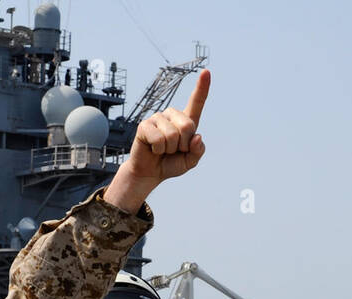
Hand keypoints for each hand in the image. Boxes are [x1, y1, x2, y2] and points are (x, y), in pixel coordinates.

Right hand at [104, 70, 208, 210]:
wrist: (150, 173)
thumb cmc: (171, 163)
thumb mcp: (190, 161)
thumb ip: (198, 151)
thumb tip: (197, 137)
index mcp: (186, 121)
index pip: (196, 102)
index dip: (202, 88)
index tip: (206, 72)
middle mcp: (172, 116)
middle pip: (188, 125)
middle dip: (183, 144)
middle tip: (174, 150)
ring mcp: (157, 118)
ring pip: (172, 135)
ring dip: (169, 149)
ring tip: (163, 150)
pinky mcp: (145, 125)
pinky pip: (158, 139)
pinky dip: (158, 150)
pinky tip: (153, 149)